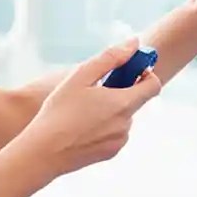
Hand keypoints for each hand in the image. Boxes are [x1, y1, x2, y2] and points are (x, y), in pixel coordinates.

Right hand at [21, 38, 161, 176]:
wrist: (43, 153)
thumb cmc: (59, 112)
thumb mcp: (81, 76)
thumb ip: (110, 57)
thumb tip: (133, 43)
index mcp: (123, 104)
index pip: (153, 85)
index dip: (146, 73)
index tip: (130, 68)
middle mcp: (126, 124)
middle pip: (135, 100)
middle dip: (121, 89)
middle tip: (95, 86)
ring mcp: (119, 140)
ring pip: (123, 117)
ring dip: (111, 108)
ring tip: (83, 108)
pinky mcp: (110, 153)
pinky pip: (114, 132)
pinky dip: (105, 125)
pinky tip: (81, 125)